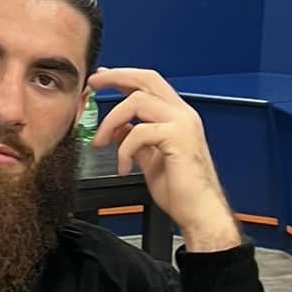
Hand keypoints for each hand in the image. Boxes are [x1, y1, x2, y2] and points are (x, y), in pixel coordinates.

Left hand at [87, 68, 240, 251]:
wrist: (199, 214)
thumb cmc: (182, 193)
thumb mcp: (151, 161)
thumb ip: (137, 141)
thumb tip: (119, 129)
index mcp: (178, 118)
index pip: (149, 85)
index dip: (124, 77)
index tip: (101, 79)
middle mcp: (183, 115)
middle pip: (146, 79)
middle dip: (115, 77)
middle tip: (92, 84)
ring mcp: (183, 124)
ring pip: (137, 101)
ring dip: (111, 121)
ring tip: (100, 143)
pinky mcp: (178, 138)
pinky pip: (139, 131)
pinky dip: (123, 149)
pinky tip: (123, 168)